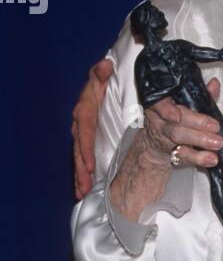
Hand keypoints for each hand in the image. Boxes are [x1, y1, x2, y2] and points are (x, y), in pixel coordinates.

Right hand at [73, 59, 114, 198]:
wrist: (102, 80)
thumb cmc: (103, 78)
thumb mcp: (103, 74)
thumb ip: (102, 72)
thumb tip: (105, 67)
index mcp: (85, 110)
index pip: (85, 132)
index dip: (86, 149)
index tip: (89, 164)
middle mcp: (81, 124)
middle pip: (79, 150)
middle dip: (81, 170)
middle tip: (84, 187)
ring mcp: (83, 134)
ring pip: (79, 157)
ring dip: (80, 176)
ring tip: (82, 193)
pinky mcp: (87, 140)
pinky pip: (83, 158)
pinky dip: (83, 174)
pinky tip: (83, 190)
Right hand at [139, 78, 222, 168]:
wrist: (154, 145)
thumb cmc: (173, 119)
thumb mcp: (185, 104)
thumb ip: (200, 95)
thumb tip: (214, 84)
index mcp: (160, 104)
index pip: (159, 104)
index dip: (166, 110)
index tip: (177, 116)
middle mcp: (160, 122)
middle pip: (175, 124)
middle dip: (196, 125)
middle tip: (214, 127)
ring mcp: (165, 139)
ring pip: (179, 140)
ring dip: (200, 141)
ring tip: (217, 143)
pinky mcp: (171, 154)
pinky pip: (184, 157)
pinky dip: (199, 158)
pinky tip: (211, 158)